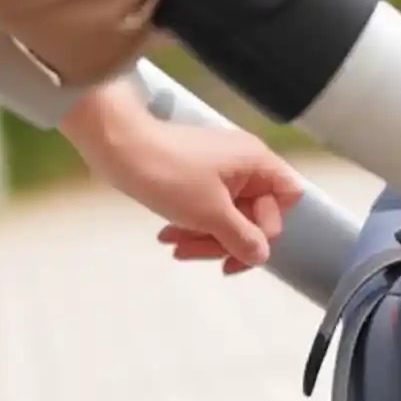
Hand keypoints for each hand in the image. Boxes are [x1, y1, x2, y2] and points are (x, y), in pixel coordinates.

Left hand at [60, 80, 302, 273]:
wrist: (115, 144)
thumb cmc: (166, 170)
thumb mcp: (210, 214)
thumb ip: (242, 239)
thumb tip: (261, 256)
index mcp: (257, 163)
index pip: (285, 201)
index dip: (267, 229)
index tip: (241, 247)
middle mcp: (243, 163)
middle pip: (254, 213)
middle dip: (228, 239)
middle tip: (201, 255)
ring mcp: (219, 169)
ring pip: (227, 214)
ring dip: (205, 237)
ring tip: (176, 246)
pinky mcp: (196, 175)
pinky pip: (207, 207)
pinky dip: (192, 224)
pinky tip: (169, 235)